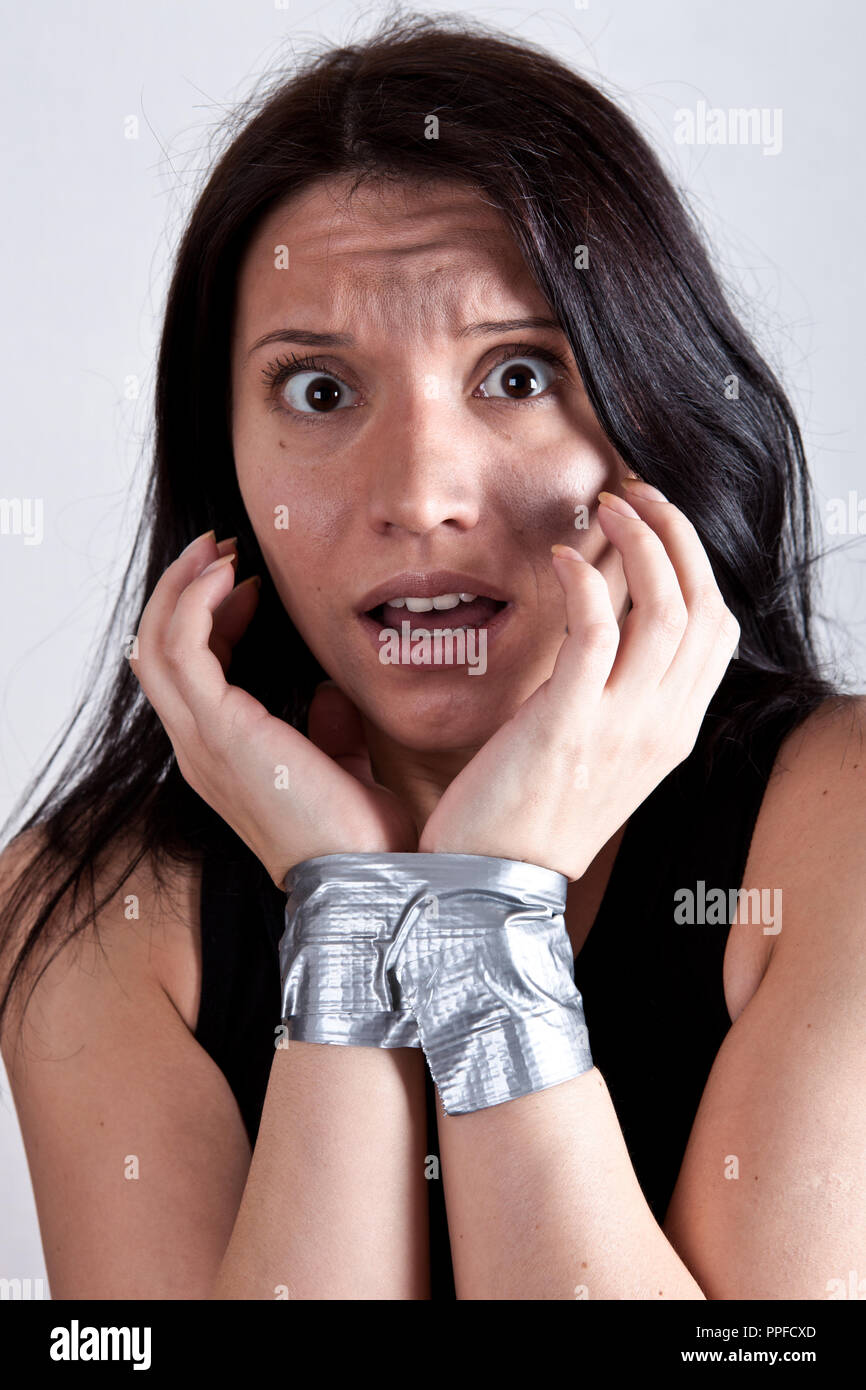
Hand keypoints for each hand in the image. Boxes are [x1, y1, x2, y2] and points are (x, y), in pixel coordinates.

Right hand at [130, 530, 417, 888]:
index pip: (190, 673)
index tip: (250, 584)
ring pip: (156, 644)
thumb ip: (329, 730)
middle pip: (156, 652)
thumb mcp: (343, 767)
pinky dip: (195, 603)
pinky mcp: (218, 729)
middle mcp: (199, 747)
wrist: (371, 875)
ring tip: (220, 549)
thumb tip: (329, 691)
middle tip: (221, 548)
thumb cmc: (364, 834)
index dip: (211, 619)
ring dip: (184, 587)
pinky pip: (182, 648)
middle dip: (184, 591)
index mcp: (224, 755)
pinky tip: (230, 576)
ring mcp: (201, 740)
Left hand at [417, 479, 739, 880]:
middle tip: (633, 495)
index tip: (656, 522)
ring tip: (604, 509)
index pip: (717, 628)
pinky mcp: (567, 726)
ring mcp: (620, 727)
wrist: (490, 882)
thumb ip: (616, 691)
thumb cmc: (531, 813)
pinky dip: (583, 582)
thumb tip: (607, 619)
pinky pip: (596, 632)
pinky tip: (559, 559)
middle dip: (676, 534)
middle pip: (703, 606)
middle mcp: (661, 726)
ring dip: (640, 542)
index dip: (693, 562)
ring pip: (666, 609)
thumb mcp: (598, 752)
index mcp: (673, 730)